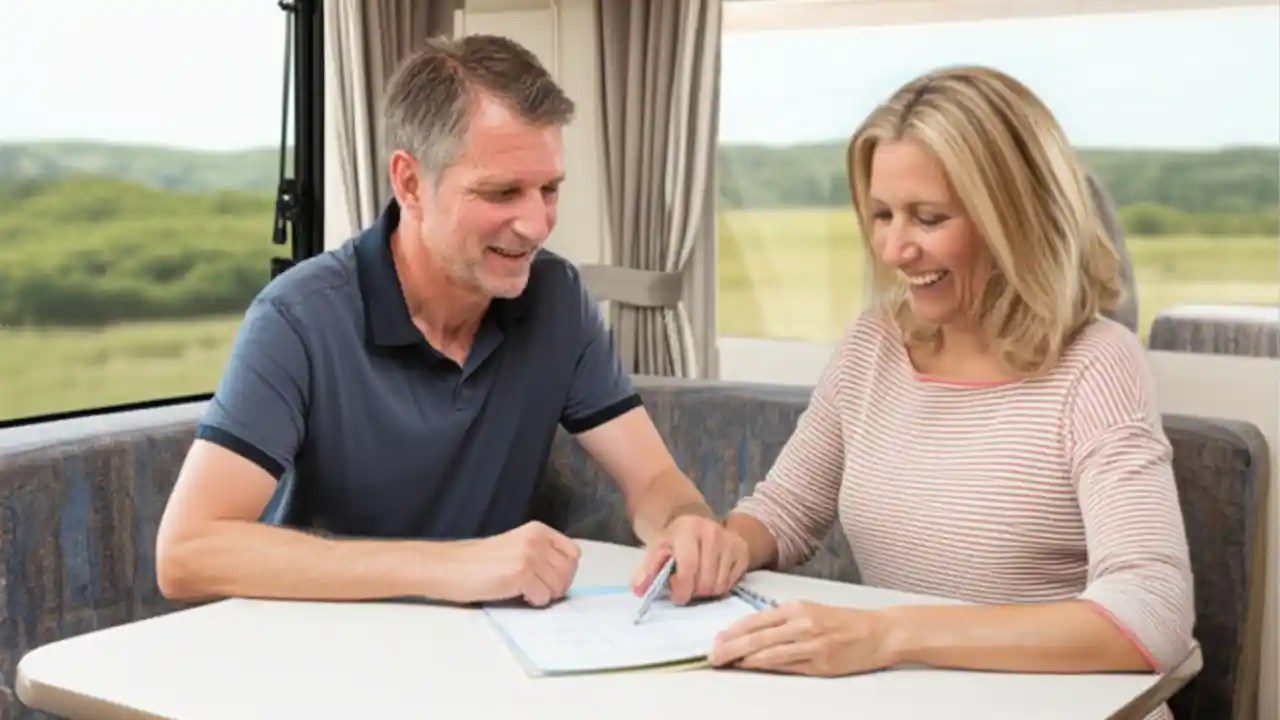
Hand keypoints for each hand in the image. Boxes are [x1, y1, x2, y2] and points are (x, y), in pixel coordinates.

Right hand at [464, 521, 579, 606]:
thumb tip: (564, 576)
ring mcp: (530, 555)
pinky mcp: (521, 573)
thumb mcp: (515, 546)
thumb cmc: (478, 562)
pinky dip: (533, 601)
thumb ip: (540, 553)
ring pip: (558, 587)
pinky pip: (543, 597)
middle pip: (569, 572)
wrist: (448, 566)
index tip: (552, 581)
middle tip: (539, 591)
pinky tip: (517, 595)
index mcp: (537, 530)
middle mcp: (536, 539)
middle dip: (558, 587)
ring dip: (545, 595)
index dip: (566, 572)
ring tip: (524, 592)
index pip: (574, 554)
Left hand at [630, 515, 748, 604]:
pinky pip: (731, 583)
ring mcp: (730, 541)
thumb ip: (647, 570)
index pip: (689, 567)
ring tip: (697, 582)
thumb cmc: (675, 541)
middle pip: (705, 581)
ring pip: (719, 585)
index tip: (676, 595)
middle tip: (686, 588)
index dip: (682, 588)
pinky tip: (711, 577)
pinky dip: (720, 587)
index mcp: (688, 529)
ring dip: (706, 592)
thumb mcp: (658, 551)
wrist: (695, 525)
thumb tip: (639, 590)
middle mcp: (713, 532)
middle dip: (693, 592)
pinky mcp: (742, 550)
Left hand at [709, 601, 896, 675]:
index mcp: (797, 607)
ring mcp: (810, 646)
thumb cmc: (843, 621)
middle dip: (731, 648)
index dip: (734, 632)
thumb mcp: (811, 610)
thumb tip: (753, 634)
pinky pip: (786, 667)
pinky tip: (752, 668)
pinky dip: (766, 668)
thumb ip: (784, 620)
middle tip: (712, 656)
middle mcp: (802, 624)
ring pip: (769, 654)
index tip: (717, 639)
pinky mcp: (819, 665)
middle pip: (757, 638)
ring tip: (726, 663)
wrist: (878, 633)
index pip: (757, 620)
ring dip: (744, 660)